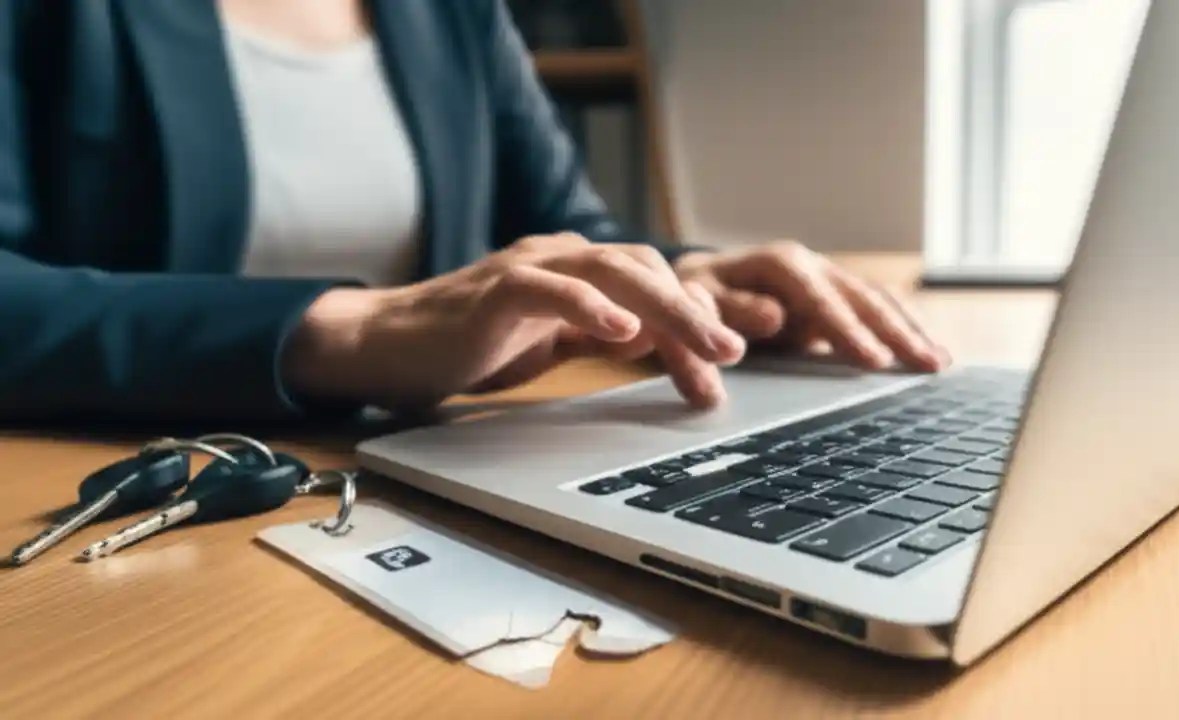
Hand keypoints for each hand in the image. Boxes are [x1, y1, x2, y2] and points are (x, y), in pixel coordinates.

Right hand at [283, 233, 745, 409]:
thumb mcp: (551, 344)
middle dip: (696, 313)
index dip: (693, 322)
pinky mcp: (494, 291)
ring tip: (705, 344)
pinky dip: (590, 306)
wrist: (388, 346)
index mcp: (578, 273)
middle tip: (735, 354)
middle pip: (645, 270)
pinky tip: (623, 332)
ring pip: (613, 272)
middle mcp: (560, 259)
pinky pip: (551, 289)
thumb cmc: (469, 346)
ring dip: (667, 309)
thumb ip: (600, 337)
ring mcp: (528, 269)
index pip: (653, 286)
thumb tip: (660, 345)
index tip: (724, 368)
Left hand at [673, 241, 950, 370]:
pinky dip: (905, 329)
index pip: (819, 298)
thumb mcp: (694, 301)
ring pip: (877, 302)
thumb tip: (773, 318)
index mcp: (778, 264)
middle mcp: (811, 266)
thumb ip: (725, 311)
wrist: (696, 281)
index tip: (872, 360)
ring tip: (941, 363)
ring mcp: (828, 280)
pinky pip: (877, 311)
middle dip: (896, 332)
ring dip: (910, 331)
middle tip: (926, 366)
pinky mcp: (837, 298)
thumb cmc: (692, 295)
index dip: (847, 329)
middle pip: (860, 298)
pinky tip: (932, 352)